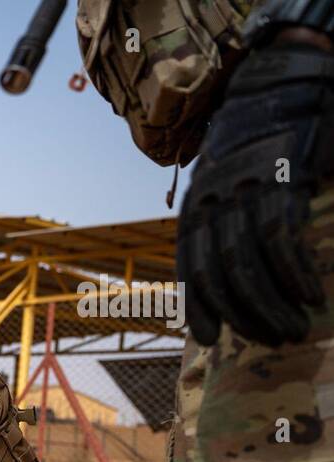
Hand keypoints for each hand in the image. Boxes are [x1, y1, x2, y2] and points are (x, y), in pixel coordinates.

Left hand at [178, 41, 333, 346]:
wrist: (286, 82)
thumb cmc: (261, 147)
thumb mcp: (230, 186)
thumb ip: (226, 227)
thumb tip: (236, 283)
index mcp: (196, 205)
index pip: (189, 267)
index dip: (198, 306)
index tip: (212, 340)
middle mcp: (212, 198)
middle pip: (219, 273)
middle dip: (245, 314)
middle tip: (275, 337)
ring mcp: (246, 187)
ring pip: (248, 263)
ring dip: (272, 304)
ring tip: (295, 327)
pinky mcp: (283, 177)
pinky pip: (281, 239)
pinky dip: (295, 274)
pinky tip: (311, 295)